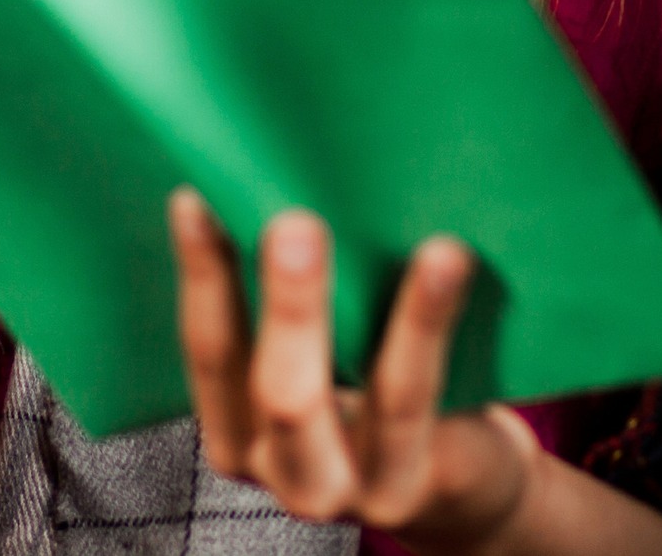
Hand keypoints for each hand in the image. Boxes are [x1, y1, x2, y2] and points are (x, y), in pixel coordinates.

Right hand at [174, 196, 539, 549]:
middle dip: (287, 305)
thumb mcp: (329, 356)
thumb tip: (285, 173)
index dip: (201, 275)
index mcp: (241, 433)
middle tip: (293, 223)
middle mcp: (289, 473)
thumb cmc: (380, 392)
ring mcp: (360, 488)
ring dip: (393, 319)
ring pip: (374, 401)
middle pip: (280, 392)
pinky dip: (431, 322)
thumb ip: (303, 300)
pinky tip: (446, 258)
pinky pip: (422, 396)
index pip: (211, 351)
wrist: (466, 481)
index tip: (195, 197)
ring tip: (416, 247)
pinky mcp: (423, 482)